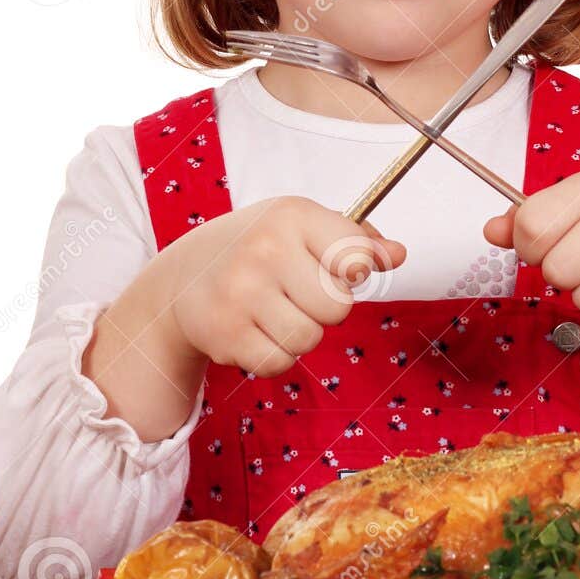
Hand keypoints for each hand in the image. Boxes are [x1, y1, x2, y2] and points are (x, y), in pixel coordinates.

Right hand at [155, 196, 406, 376]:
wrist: (181, 278)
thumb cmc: (259, 248)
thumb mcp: (303, 228)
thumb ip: (356, 240)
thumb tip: (398, 254)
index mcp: (292, 215)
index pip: (358, 257)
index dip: (355, 271)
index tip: (333, 268)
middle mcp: (265, 249)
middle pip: (338, 308)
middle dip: (326, 309)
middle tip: (297, 294)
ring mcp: (241, 293)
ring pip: (310, 340)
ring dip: (300, 334)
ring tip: (273, 312)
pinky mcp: (225, 334)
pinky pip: (280, 363)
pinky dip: (275, 356)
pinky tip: (255, 332)